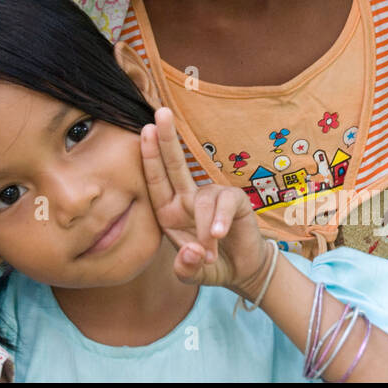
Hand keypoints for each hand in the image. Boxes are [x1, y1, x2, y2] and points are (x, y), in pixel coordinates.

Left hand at [139, 107, 265, 293]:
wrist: (242, 271)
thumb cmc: (209, 265)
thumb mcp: (192, 273)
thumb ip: (187, 268)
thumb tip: (193, 253)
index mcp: (168, 210)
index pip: (155, 180)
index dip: (150, 156)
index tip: (145, 131)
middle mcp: (187, 199)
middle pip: (175, 164)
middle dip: (168, 139)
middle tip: (160, 114)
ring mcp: (211, 197)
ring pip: (202, 200)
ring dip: (203, 227)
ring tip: (209, 251)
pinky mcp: (234, 201)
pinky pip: (224, 203)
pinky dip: (219, 220)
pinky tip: (218, 235)